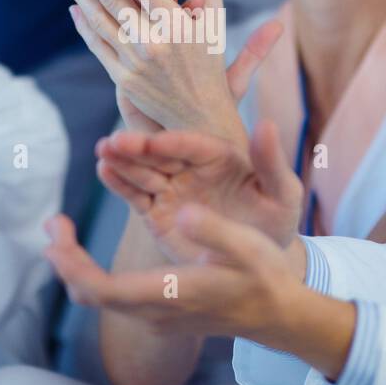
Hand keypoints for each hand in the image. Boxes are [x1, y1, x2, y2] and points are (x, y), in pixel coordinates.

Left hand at [44, 205, 304, 344]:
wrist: (277, 315)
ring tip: (62, 229)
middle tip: (53, 223)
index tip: (55, 237)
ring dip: (75, 265)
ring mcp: (154, 316)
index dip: (72, 266)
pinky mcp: (157, 312)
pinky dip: (91, 272)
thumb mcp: (247, 246)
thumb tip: (182, 211)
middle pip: (91, 294)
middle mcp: (154, 311)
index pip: (102, 289)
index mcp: (169, 293)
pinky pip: (112, 296)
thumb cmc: (264, 277)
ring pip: (99, 297)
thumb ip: (214, 230)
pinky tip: (89, 247)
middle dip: (64, 261)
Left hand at [56, 0, 281, 143]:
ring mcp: (135, 63)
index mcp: (177, 26)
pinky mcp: (123, 80)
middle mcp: (153, 44)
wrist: (200, 119)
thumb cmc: (210, 63)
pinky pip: (98, 45)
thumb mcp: (215, 22)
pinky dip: (84, 25)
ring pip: (99, 20)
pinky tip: (74, 7)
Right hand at [96, 120, 303, 255]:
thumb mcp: (283, 195)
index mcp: (221, 157)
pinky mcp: (157, 211)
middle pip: (160, 153)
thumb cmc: (275, 222)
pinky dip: (119, 184)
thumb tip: (266, 122)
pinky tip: (104, 171)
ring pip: (143, 171)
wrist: (259, 262)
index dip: (172, 142)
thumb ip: (272, 161)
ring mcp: (172, 188)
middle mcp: (192, 168)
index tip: (153, 142)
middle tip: (113, 142)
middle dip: (137, 147)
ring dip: (122, 161)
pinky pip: (136, 195)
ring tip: (102, 153)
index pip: (192, 144)